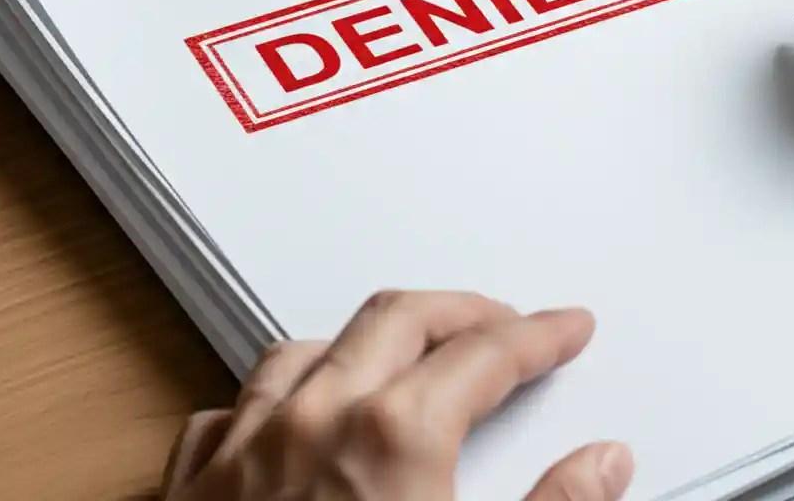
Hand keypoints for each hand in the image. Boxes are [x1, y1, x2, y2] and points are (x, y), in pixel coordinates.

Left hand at [159, 291, 633, 499]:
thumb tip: (602, 465)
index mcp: (393, 437)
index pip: (487, 353)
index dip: (539, 335)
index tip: (564, 329)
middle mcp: (312, 423)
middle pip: (399, 320)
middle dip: (461, 312)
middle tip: (504, 325)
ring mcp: (244, 450)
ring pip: (308, 349)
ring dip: (366, 342)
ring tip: (405, 356)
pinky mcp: (192, 489)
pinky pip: (231, 409)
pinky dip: (275, 396)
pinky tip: (291, 416)